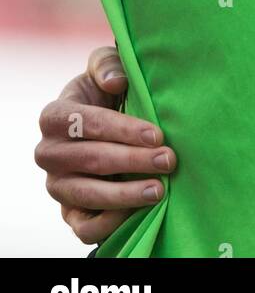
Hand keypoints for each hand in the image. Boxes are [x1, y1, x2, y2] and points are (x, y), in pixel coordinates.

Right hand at [35, 44, 176, 245]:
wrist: (100, 129)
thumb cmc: (104, 94)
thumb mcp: (103, 70)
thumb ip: (107, 65)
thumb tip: (117, 82)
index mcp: (54, 116)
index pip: (88, 123)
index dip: (123, 130)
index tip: (156, 134)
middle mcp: (48, 153)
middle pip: (92, 160)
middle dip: (134, 160)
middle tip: (168, 159)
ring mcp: (57, 186)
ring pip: (88, 195)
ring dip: (127, 194)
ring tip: (159, 189)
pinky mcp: (68, 213)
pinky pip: (85, 227)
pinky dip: (111, 223)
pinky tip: (138, 212)